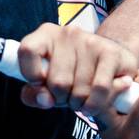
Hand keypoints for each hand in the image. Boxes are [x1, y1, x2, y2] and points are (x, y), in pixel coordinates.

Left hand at [15, 22, 138, 114]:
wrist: (111, 64)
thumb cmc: (72, 76)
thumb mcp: (47, 85)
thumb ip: (34, 95)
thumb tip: (45, 100)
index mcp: (46, 35)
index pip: (27, 50)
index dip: (31, 75)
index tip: (40, 85)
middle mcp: (68, 33)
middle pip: (57, 82)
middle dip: (62, 99)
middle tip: (67, 95)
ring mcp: (91, 41)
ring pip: (79, 91)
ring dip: (80, 105)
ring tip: (82, 98)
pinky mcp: (111, 53)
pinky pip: (100, 89)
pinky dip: (96, 104)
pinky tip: (95, 103)